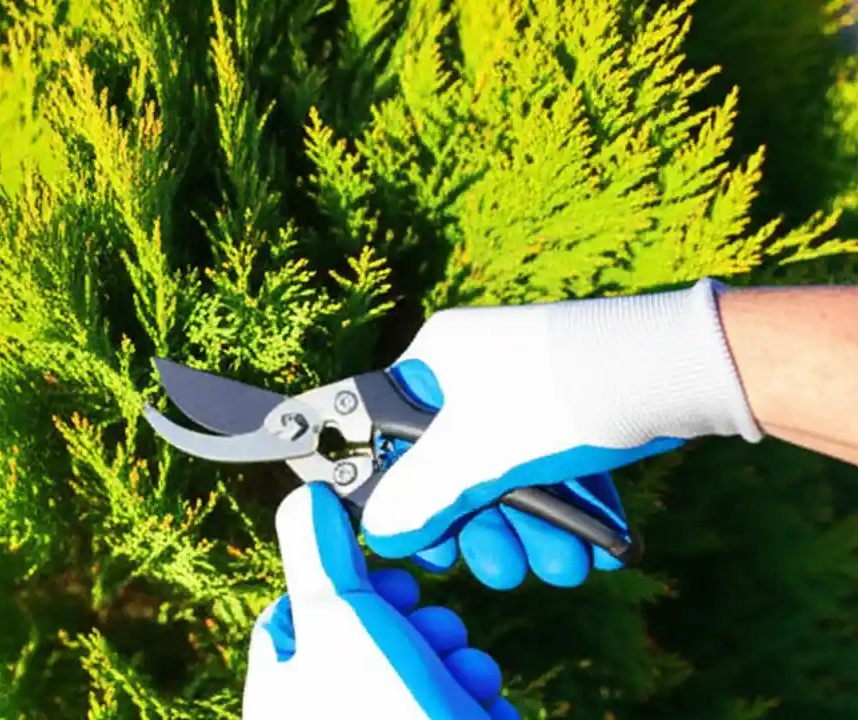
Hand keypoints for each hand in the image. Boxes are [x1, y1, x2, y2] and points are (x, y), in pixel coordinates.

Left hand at [243, 482, 518, 719]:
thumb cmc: (384, 718)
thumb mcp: (339, 616)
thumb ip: (318, 551)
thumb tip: (304, 496)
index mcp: (281, 693)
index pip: (295, 615)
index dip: (339, 582)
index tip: (379, 575)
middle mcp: (328, 718)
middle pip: (368, 637)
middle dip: (414, 622)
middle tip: (429, 626)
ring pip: (421, 670)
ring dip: (453, 661)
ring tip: (464, 675)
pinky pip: (457, 708)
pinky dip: (476, 702)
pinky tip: (483, 710)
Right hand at [379, 363, 629, 588]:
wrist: (673, 369)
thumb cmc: (554, 397)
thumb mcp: (473, 455)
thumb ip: (420, 498)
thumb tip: (379, 532)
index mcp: (438, 363)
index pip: (395, 437)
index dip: (406, 498)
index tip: (431, 548)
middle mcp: (478, 371)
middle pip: (459, 469)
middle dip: (488, 530)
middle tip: (504, 569)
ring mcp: (532, 390)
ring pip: (513, 476)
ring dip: (535, 532)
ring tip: (563, 567)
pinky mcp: (581, 408)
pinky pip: (558, 469)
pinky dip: (572, 512)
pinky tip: (595, 552)